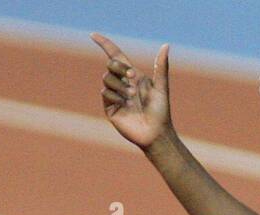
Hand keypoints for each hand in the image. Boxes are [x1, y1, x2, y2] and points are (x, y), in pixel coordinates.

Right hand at [92, 33, 171, 148]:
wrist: (155, 133)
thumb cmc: (161, 111)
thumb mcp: (161, 87)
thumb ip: (161, 67)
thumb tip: (166, 45)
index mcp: (133, 76)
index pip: (114, 55)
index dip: (104, 44)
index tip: (93, 35)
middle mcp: (122, 83)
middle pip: (110, 64)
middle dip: (120, 67)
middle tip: (133, 77)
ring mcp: (114, 95)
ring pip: (106, 78)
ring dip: (120, 84)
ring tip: (132, 95)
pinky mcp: (110, 107)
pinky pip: (105, 93)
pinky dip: (115, 95)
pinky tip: (125, 104)